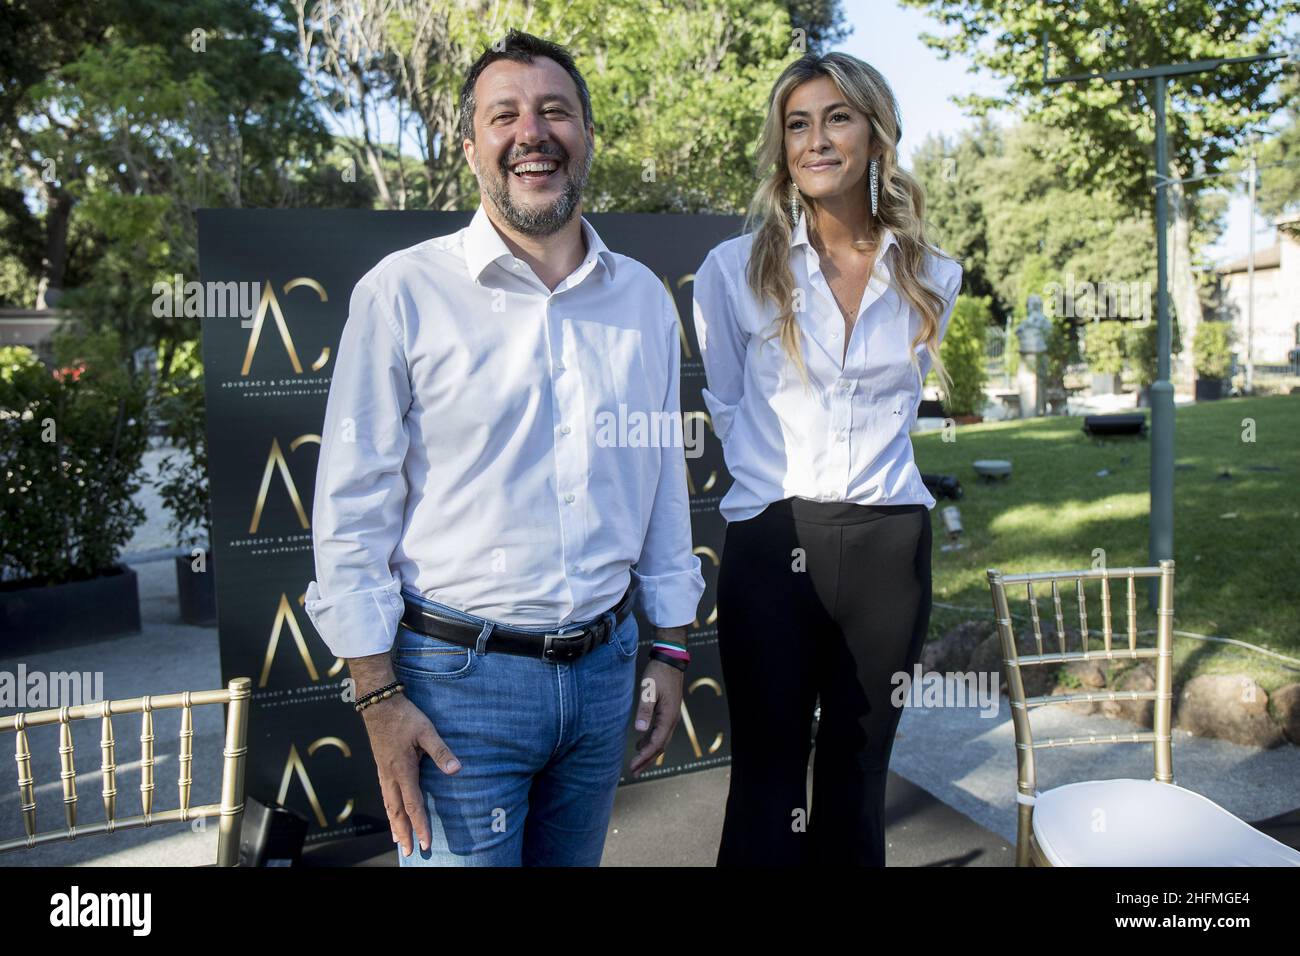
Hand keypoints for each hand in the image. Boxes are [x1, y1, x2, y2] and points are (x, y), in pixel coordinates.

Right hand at [359, 690, 459, 856]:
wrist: (378, 705)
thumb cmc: (404, 716)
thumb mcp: (426, 730)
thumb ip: (441, 751)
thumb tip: (456, 770)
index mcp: (403, 769)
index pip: (413, 805)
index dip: (420, 825)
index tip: (424, 843)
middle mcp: (390, 775)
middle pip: (397, 812)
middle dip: (404, 833)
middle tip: (409, 851)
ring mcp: (383, 772)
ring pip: (388, 805)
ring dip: (394, 824)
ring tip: (398, 840)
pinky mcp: (381, 767)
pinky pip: (385, 795)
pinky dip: (389, 810)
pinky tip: (391, 812)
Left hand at [629, 658, 683, 777]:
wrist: (671, 661)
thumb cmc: (659, 673)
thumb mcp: (649, 690)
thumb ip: (644, 710)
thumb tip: (640, 730)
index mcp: (668, 717)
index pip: (657, 743)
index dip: (645, 756)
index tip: (634, 765)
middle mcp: (672, 720)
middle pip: (660, 746)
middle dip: (647, 760)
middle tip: (634, 772)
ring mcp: (671, 716)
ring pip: (661, 741)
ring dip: (649, 753)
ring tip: (637, 763)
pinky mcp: (668, 712)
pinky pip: (660, 732)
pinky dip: (651, 741)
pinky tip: (641, 743)